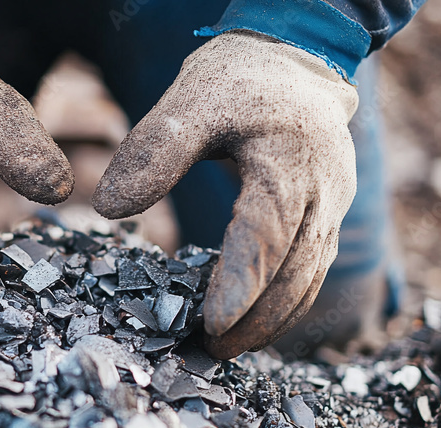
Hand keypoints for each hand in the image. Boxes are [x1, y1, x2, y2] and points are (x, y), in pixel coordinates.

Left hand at [92, 31, 358, 357]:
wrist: (297, 64)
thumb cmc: (238, 81)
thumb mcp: (192, 100)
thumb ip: (154, 150)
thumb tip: (108, 208)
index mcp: (289, 160)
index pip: (267, 232)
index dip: (243, 281)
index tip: (213, 324)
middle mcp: (323, 191)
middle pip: (296, 270)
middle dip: (257, 319)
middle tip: (210, 351)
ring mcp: (332, 208)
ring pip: (309, 280)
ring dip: (272, 321)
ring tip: (225, 348)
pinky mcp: (327, 219)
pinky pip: (311, 272)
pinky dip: (283, 304)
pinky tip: (249, 324)